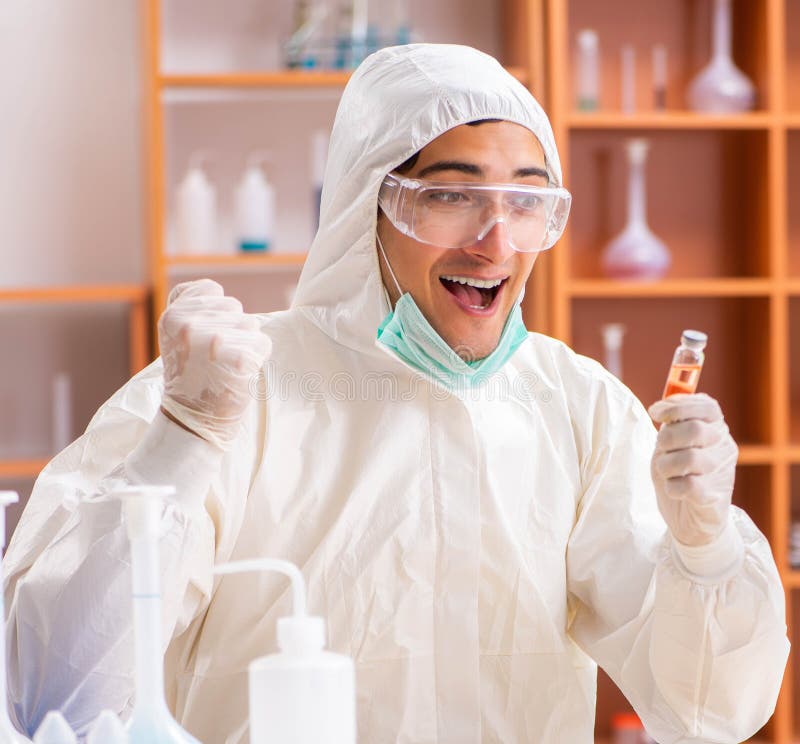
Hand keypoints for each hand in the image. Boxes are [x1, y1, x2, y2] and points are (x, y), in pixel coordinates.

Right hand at [158, 279, 270, 449]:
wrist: (192, 421)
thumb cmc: (189, 377)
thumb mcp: (174, 337)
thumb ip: (190, 310)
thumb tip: (218, 291)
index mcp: (172, 316)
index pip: (211, 288)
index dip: (216, 310)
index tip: (206, 335)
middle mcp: (190, 326)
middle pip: (235, 306)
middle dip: (233, 328)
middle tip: (216, 356)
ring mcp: (214, 341)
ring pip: (251, 324)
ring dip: (246, 343)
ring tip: (227, 365)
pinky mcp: (238, 359)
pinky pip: (263, 343)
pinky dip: (258, 357)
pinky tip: (240, 372)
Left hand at [648, 393, 737, 546]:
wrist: (689, 519)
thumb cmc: (679, 474)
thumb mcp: (672, 443)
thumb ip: (671, 424)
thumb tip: (661, 407)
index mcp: (716, 430)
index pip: (708, 406)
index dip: (678, 406)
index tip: (655, 413)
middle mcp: (724, 448)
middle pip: (696, 429)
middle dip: (667, 438)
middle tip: (661, 449)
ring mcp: (722, 474)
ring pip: (691, 458)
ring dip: (666, 465)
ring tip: (666, 473)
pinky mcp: (714, 499)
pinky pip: (689, 485)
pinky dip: (672, 487)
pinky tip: (673, 489)